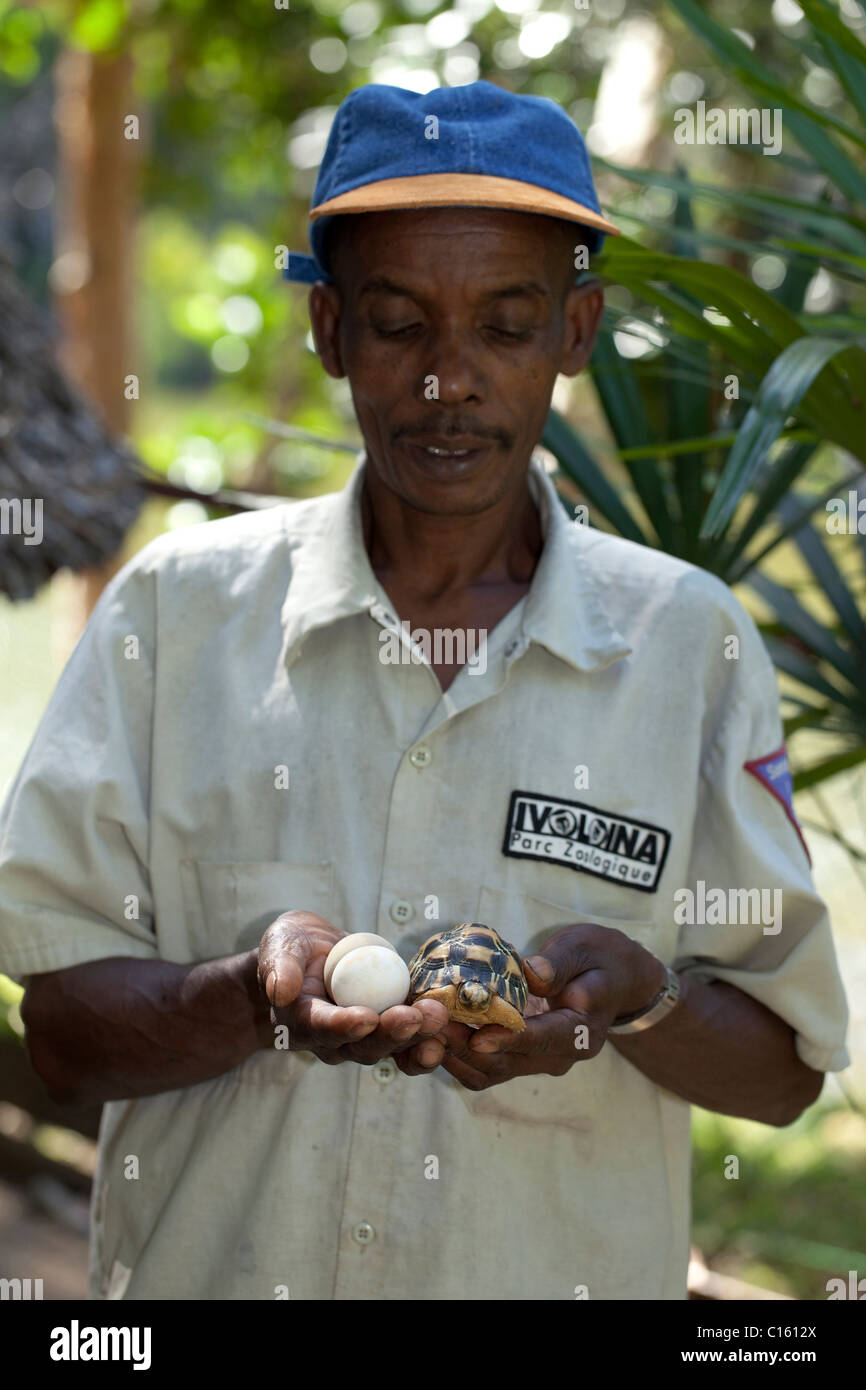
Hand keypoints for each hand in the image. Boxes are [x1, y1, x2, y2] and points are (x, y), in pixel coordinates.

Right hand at [256, 911, 448, 1066]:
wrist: (309, 959)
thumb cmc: (290, 949)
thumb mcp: (279, 945)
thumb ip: (279, 965)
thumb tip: (280, 990)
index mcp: (303, 1021)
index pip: (322, 1028)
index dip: (344, 1026)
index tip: (366, 1018)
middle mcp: (334, 1040)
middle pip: (364, 1046)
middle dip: (392, 1033)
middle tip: (416, 1017)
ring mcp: (364, 1039)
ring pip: (392, 1048)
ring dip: (418, 1037)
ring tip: (439, 1018)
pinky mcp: (389, 1029)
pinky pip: (411, 1043)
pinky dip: (431, 1038)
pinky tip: (450, 1027)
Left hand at [395, 923, 665, 1089]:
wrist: (615, 981)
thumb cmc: (601, 959)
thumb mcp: (587, 948)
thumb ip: (561, 962)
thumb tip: (532, 972)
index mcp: (580, 1032)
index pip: (542, 1040)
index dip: (509, 1040)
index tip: (478, 1035)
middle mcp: (558, 1056)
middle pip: (508, 1064)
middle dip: (467, 1048)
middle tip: (432, 1025)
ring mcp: (537, 1060)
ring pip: (490, 1072)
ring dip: (455, 1056)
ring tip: (423, 1030)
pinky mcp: (519, 1056)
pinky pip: (484, 1066)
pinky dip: (457, 1055)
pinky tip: (431, 1032)